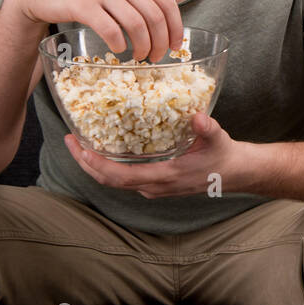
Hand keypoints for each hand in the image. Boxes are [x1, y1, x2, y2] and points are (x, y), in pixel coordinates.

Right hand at [6, 0, 184, 63]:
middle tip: (156, 58)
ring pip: (136, 25)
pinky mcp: (83, 5)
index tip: (176, 47)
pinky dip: (119, 45)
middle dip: (160, 43)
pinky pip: (111, 30)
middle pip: (155, 17)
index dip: (176, 28)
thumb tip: (167, 27)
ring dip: (142, 47)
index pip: (167, 3)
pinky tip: (118, 50)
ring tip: (139, 57)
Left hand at [63, 111, 250, 197]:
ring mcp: (152, 187)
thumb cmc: (223, 156)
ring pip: (113, 181)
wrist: (234, 173)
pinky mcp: (153, 183)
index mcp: (164, 177)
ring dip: (93, 165)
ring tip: (78, 144)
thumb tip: (198, 117)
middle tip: (69, 140)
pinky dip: (107, 166)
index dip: (96, 164)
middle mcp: (153, 186)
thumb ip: (207, 128)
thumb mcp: (218, 139)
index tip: (80, 147)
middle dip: (85, 162)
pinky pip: (123, 178)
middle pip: (109, 181)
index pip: (120, 176)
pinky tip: (101, 149)